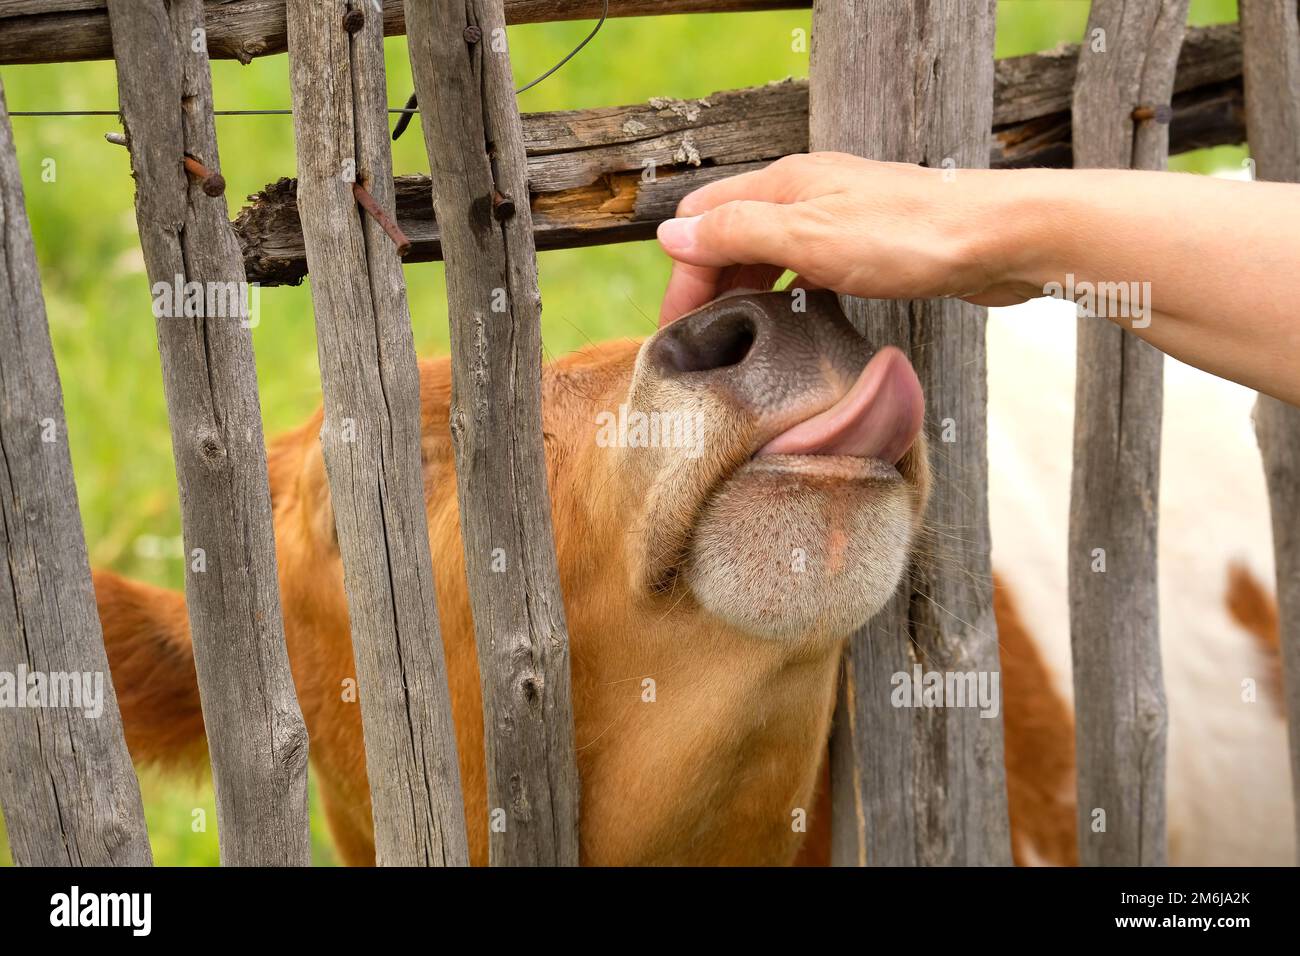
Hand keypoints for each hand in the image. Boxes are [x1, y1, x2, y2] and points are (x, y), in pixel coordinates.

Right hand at [656, 152, 1039, 324]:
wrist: (998, 239)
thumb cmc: (908, 236)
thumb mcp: (809, 236)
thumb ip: (738, 233)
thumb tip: (671, 235)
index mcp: (784, 183)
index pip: (704, 221)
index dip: (685, 274)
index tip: (680, 333)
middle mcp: (805, 194)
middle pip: (732, 237)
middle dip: (709, 285)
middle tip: (703, 348)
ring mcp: (836, 219)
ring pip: (768, 255)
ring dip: (745, 293)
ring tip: (738, 344)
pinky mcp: (864, 248)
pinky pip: (805, 270)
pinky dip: (786, 295)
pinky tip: (790, 326)